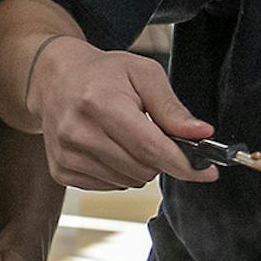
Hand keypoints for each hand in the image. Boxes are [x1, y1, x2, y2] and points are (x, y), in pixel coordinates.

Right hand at [28, 39, 217, 189]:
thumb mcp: (144, 74)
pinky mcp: (61, 170)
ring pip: (128, 181)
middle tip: (155, 135)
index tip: (206, 171)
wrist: (54, 79)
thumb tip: (200, 134)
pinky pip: (109, 186)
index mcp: (101, 104)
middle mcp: (79, 132)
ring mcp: (67, 155)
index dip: (183, 164)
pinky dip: (118, 172)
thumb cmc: (102, 74)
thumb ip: (172, 107)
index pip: (150, 148)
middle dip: (160, 158)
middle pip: (142, 169)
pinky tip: (109, 147)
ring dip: (138, 166)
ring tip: (126, 136)